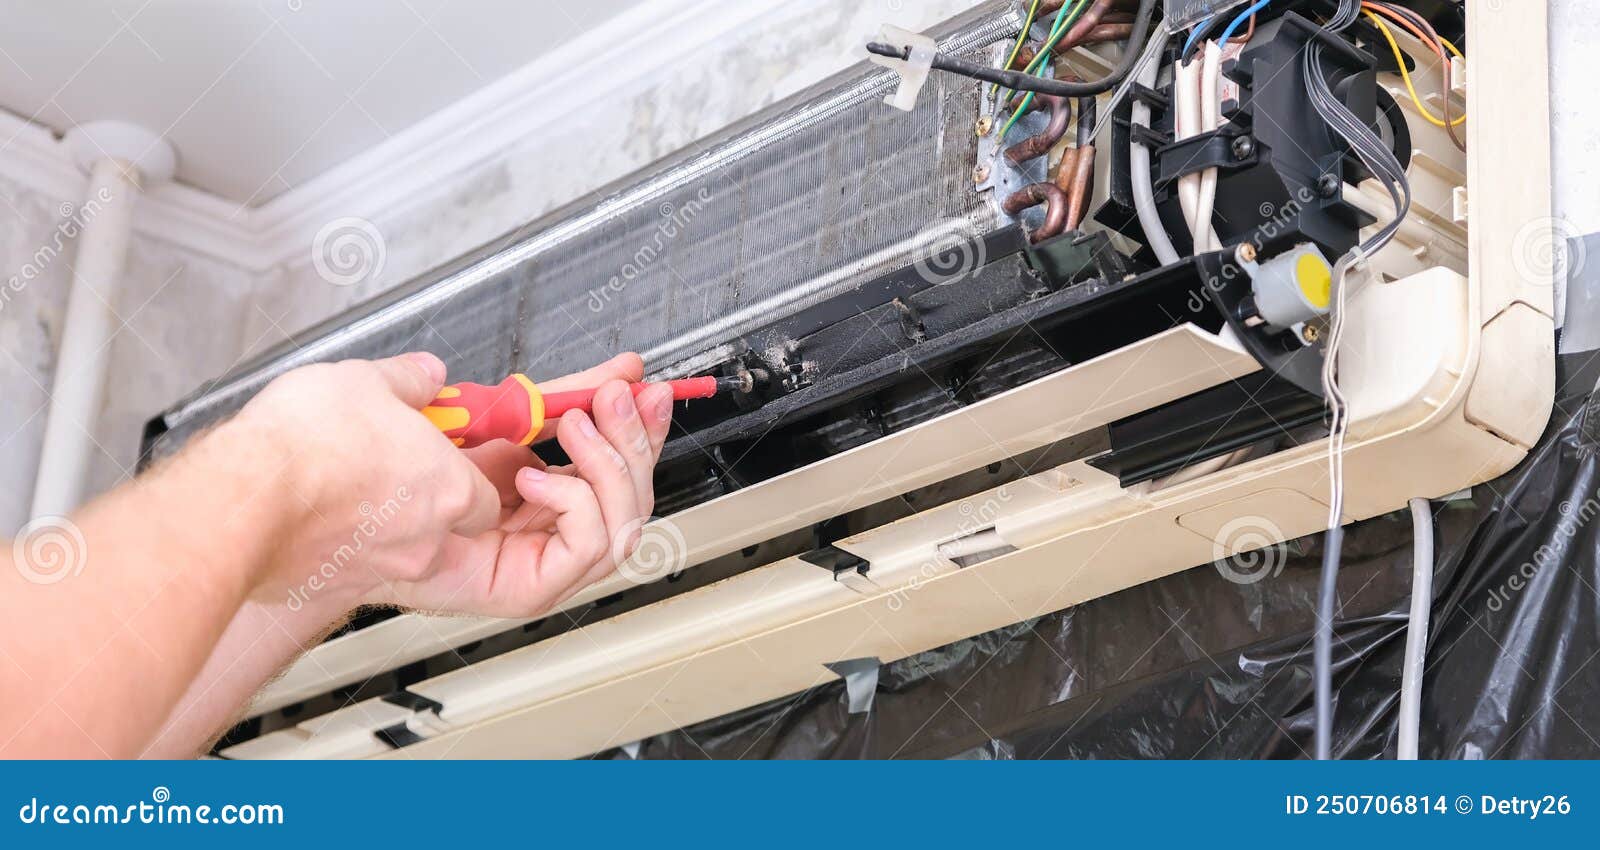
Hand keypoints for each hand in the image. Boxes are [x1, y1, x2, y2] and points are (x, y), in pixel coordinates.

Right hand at [234, 352, 502, 608]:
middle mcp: (424, 541)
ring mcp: (380, 570)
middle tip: (389, 469)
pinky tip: (311, 514)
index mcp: (450, 490)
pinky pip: (349, 567)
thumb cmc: (306, 443)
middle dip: (425, 504)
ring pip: (398, 551)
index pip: (488, 499)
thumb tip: (427, 374)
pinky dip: (338, 546)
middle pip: (446, 529)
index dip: (463, 477)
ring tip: (342, 487)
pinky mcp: (333, 588)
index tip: (440, 457)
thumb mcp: (365, 380)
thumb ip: (408, 379)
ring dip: (380, 526)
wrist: (241, 500)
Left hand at [370, 353, 674, 616]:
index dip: (638, 427)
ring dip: (610, 464)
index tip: (646, 387)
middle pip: (632, 495)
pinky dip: (575, 500)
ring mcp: (537, 564)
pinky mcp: (528, 589)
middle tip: (617, 396)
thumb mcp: (483, 409)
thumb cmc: (376, 462)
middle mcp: (540, 530)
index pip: (612, 466)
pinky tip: (532, 478)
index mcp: (533, 490)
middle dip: (635, 438)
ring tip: (571, 428)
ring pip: (625, 522)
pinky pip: (592, 543)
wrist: (321, 494)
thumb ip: (546, 395)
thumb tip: (598, 370)